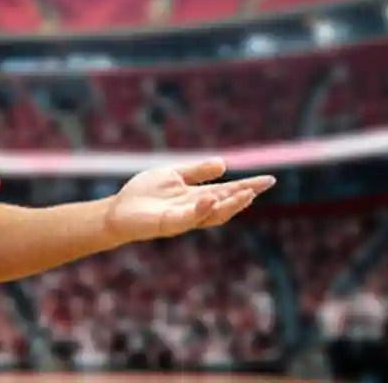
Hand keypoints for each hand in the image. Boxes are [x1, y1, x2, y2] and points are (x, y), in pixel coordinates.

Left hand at [105, 157, 275, 243]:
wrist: (118, 210)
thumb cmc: (144, 194)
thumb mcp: (173, 176)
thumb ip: (196, 172)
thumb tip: (224, 164)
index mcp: (197, 196)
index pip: (227, 191)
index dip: (248, 186)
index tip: (269, 179)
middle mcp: (194, 209)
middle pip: (225, 204)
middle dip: (244, 197)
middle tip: (261, 187)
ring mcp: (182, 218)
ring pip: (211, 215)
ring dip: (228, 205)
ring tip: (245, 193)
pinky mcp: (167, 224)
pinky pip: (187, 218)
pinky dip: (200, 209)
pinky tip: (209, 198)